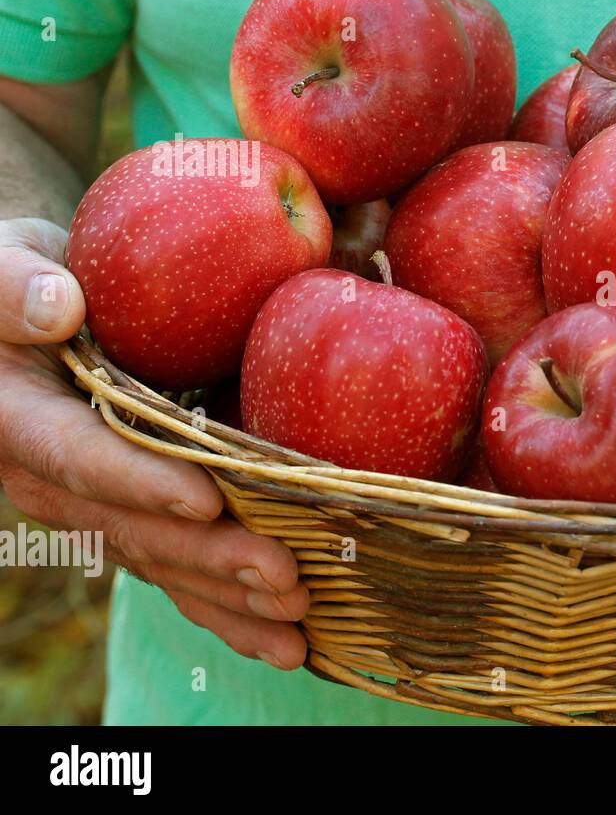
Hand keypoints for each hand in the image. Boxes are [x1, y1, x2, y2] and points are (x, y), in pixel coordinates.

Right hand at [0, 217, 307, 666]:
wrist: (25, 315)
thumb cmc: (20, 280)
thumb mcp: (3, 264)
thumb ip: (13, 285)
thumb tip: (56, 307)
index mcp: (21, 421)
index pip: (82, 456)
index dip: (141, 481)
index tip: (207, 498)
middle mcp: (56, 480)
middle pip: (136, 528)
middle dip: (212, 558)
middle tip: (285, 578)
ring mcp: (98, 508)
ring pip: (165, 563)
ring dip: (231, 598)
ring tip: (299, 625)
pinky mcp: (135, 518)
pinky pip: (180, 570)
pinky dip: (230, 606)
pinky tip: (290, 637)